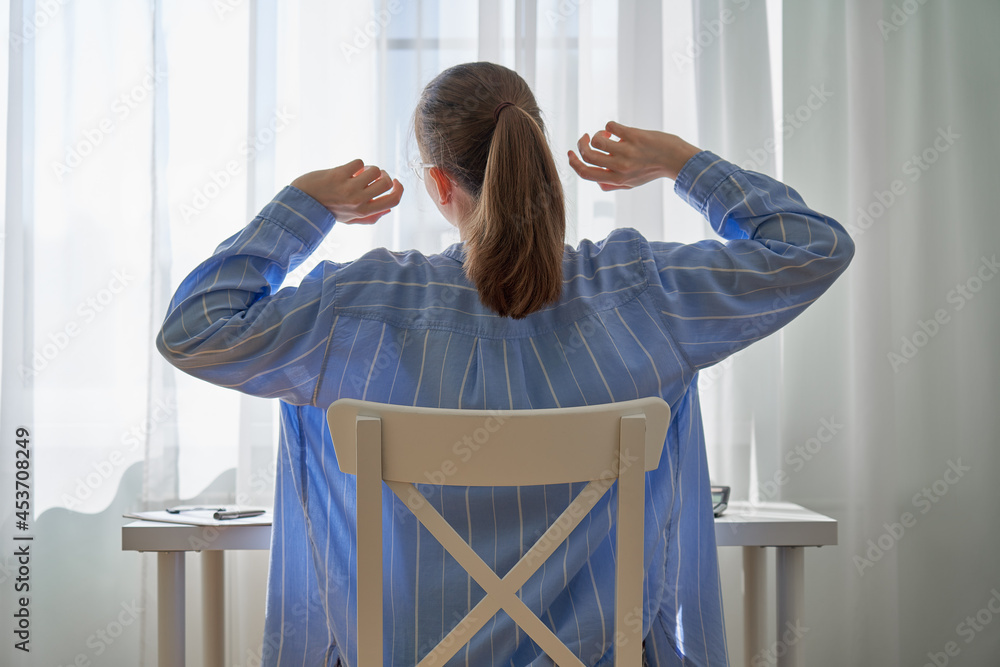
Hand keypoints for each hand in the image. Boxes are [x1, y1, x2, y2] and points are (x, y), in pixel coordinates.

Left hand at [290, 159, 402, 223]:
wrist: (302, 201)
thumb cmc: (327, 210)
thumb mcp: (349, 219)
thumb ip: (370, 217)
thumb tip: (389, 210)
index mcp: (364, 212)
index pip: (393, 201)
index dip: (399, 189)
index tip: (396, 182)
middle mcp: (358, 201)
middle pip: (386, 183)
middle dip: (384, 175)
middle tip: (376, 175)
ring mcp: (349, 187)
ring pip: (374, 170)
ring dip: (369, 168)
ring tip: (359, 172)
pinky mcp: (339, 174)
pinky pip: (359, 162)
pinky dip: (355, 164)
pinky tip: (347, 170)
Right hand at [567, 121, 701, 189]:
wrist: (675, 158)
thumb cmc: (652, 170)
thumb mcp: (632, 183)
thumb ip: (613, 184)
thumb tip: (596, 182)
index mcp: (616, 179)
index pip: (585, 173)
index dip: (573, 163)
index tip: (571, 153)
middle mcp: (619, 166)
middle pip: (587, 155)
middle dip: (580, 144)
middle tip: (584, 138)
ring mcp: (626, 151)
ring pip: (597, 139)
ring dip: (597, 134)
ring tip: (606, 134)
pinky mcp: (633, 135)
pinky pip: (610, 125)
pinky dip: (610, 125)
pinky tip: (617, 129)